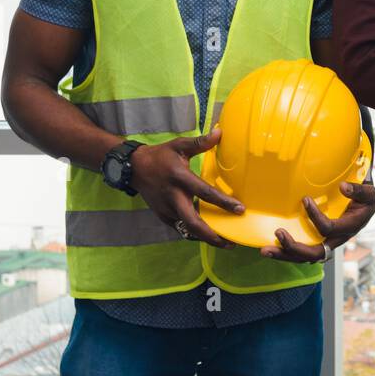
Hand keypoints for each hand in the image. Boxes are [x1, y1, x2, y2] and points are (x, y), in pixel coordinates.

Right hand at [128, 127, 239, 249]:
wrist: (135, 168)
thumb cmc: (161, 156)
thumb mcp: (179, 145)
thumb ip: (200, 142)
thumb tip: (220, 132)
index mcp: (179, 178)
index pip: (204, 192)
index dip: (223, 202)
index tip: (239, 210)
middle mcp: (173, 197)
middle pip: (193, 223)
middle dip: (212, 236)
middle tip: (231, 242)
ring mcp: (166, 209)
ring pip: (187, 229)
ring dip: (206, 237)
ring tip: (225, 242)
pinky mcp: (163, 216)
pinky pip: (181, 228)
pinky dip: (195, 234)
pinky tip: (209, 236)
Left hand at [261, 181, 374, 262]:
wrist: (364, 207)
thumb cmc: (365, 198)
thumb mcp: (369, 192)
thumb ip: (359, 190)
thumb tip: (343, 187)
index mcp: (349, 228)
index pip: (328, 228)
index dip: (315, 216)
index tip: (305, 200)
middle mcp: (336, 241)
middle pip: (315, 254)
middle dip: (294, 247)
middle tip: (278, 234)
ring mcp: (326, 245)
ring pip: (304, 258)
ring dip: (285, 255)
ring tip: (265, 251)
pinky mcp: (318, 244)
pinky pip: (301, 253)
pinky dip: (287, 253)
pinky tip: (272, 248)